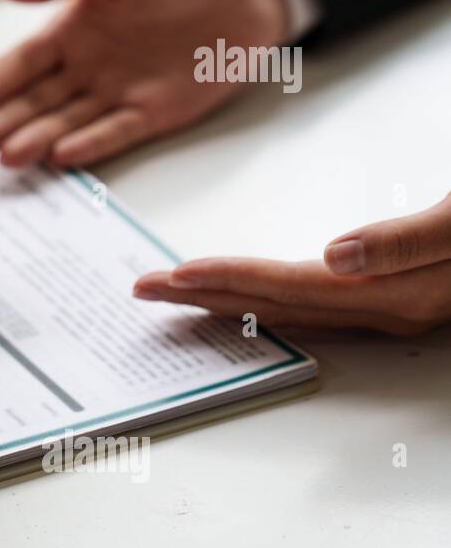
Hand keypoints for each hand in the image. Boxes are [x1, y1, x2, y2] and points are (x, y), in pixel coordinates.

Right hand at [0, 0, 291, 167]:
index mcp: (69, 31)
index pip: (21, 63)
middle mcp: (85, 68)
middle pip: (35, 101)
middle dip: (4, 123)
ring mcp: (116, 94)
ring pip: (66, 122)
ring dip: (37, 139)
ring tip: (11, 156)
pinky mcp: (152, 114)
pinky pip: (115, 132)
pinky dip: (89, 145)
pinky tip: (63, 155)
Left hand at [133, 195, 450, 335]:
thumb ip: (407, 239)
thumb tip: (336, 256)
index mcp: (398, 291)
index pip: (288, 288)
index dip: (224, 281)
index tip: (167, 276)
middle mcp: (389, 308)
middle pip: (274, 305)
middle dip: (203, 297)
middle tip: (139, 290)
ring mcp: (395, 306)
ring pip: (291, 307)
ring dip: (227, 298)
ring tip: (173, 289)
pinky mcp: (401, 292)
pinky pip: (316, 300)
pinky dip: (268, 293)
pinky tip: (242, 292)